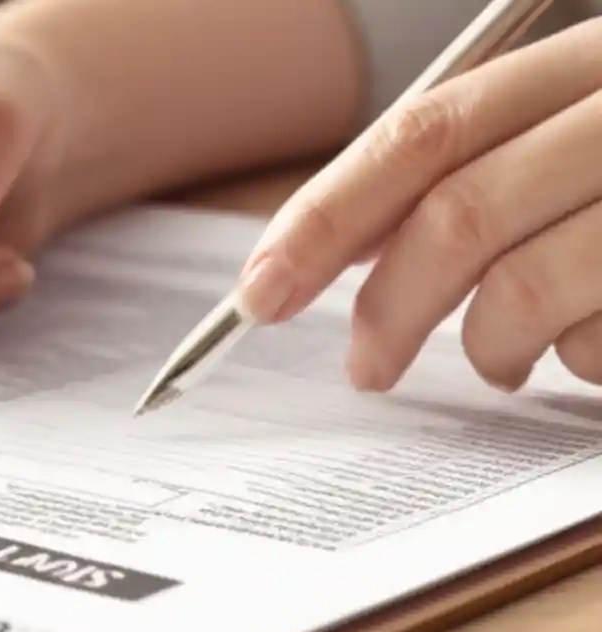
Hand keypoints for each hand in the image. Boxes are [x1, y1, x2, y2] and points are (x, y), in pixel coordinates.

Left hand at [236, 18, 601, 392]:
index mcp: (581, 65)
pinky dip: (577, 363)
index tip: (259, 290)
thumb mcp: (567, 140)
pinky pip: (597, 340)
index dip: (325, 215)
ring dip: (485, 348)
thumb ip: (472, 168)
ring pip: (524, 288)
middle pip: (458, 213)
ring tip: (500, 366)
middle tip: (364, 368)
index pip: (420, 132)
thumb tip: (342, 244)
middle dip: (387, 307)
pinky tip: (591, 351)